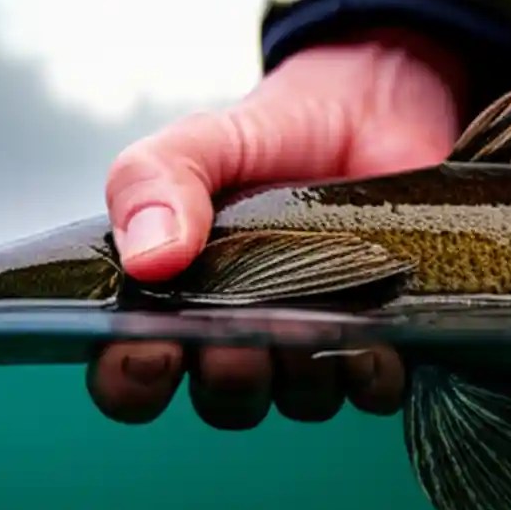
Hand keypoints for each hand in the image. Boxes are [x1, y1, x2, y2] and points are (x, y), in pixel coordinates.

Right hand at [91, 27, 462, 429]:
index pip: (131, 377)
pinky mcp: (379, 340)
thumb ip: (152, 182)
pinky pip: (372, 390)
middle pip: (222, 401)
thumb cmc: (273, 134)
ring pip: (297, 401)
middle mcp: (243, 338)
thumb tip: (148, 261)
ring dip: (300, 370)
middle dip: (228, 374)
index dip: (131, 381)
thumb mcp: (199, 141)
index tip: (151, 348)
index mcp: (177, 303)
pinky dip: (370, 371)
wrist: (374, 108)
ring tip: (314, 315)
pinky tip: (373, 335)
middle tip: (239, 333)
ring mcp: (313, 345)